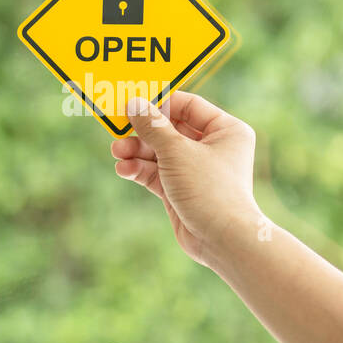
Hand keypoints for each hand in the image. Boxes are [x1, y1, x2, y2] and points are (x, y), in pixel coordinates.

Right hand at [112, 92, 262, 267]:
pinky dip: (141, 170)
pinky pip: (157, 173)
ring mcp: (196, 170)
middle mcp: (213, 147)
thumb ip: (152, 127)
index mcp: (225, 130)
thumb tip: (134, 103)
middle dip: (143, 132)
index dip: (161, 104)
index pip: (189, 106)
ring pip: (160, 153)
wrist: (222, 240)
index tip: (134, 102)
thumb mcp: (177, 151)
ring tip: (117, 152)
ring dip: (137, 152)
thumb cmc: (210, 190)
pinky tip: (124, 169)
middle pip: (171, 130)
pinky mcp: (181, 190)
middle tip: (119, 130)